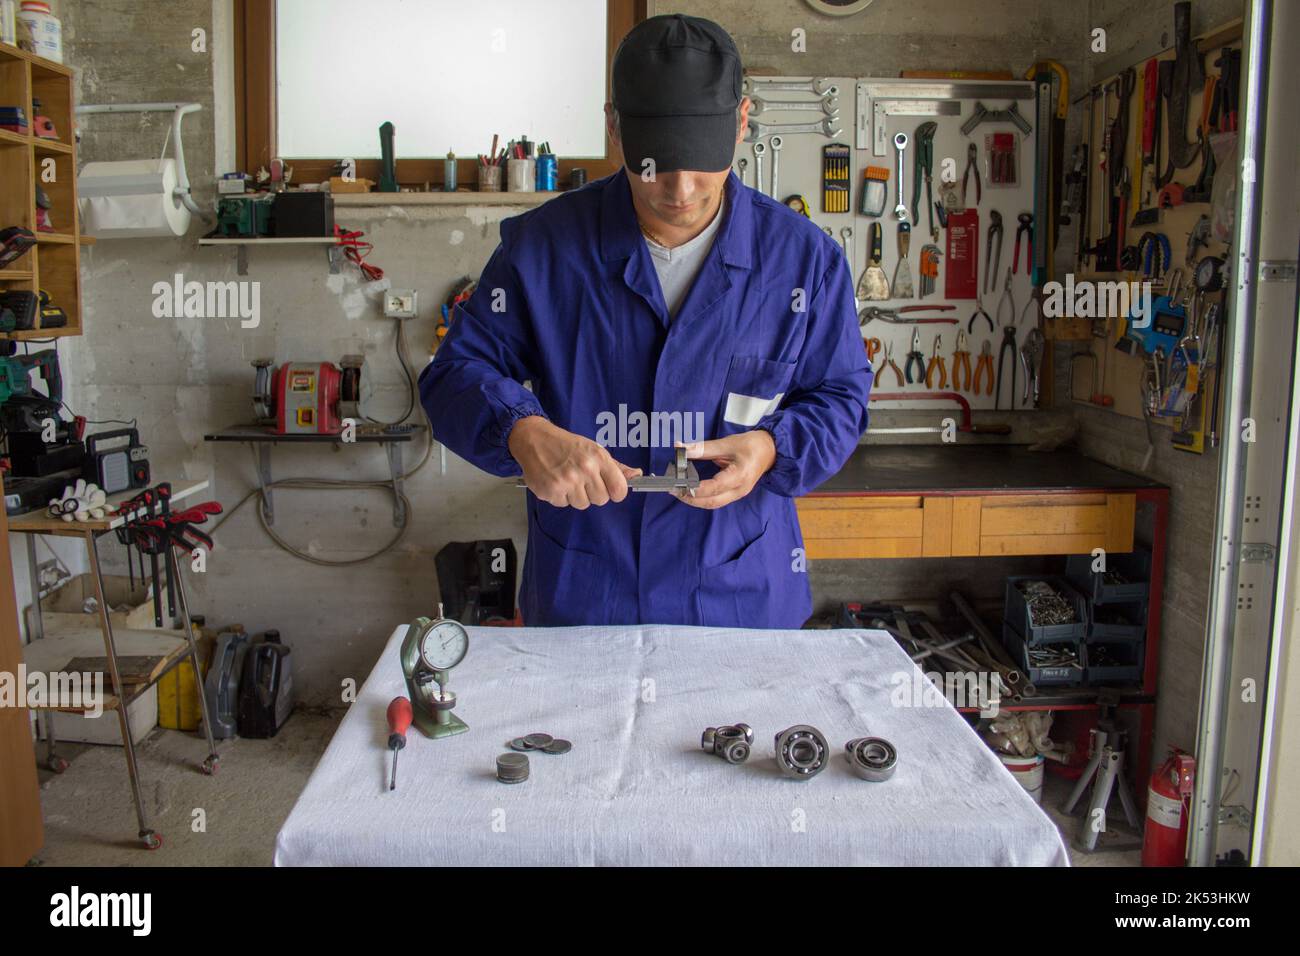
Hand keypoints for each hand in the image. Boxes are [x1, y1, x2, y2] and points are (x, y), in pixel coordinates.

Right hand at [508, 416, 640, 508]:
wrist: (534, 440)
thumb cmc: (567, 445)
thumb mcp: (594, 450)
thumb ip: (615, 467)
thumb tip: (636, 475)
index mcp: (598, 458)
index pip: (619, 489)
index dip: (616, 492)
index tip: (610, 489)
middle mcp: (584, 470)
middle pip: (601, 500)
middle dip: (593, 493)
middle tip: (583, 480)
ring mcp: (567, 481)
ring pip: (583, 504)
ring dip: (576, 495)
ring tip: (568, 480)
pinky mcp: (550, 491)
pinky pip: (564, 504)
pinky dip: (560, 496)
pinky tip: (556, 482)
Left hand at [678, 431, 776, 509]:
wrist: (770, 451)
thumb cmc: (751, 445)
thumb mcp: (727, 443)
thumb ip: (703, 448)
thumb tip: (680, 448)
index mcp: (740, 475)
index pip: (714, 487)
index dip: (695, 488)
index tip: (679, 483)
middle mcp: (739, 489)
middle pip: (711, 502)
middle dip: (690, 498)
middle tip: (673, 490)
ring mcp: (738, 494)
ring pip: (713, 504)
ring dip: (694, 500)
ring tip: (678, 491)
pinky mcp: (735, 494)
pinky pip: (716, 500)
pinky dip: (702, 498)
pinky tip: (690, 490)